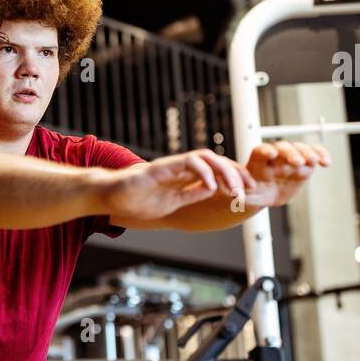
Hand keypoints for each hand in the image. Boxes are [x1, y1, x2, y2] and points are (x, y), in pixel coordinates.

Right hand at [102, 149, 254, 223]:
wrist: (110, 197)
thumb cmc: (137, 199)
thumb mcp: (173, 202)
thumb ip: (191, 194)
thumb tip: (213, 191)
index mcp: (184, 177)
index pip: (216, 170)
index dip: (235, 177)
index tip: (249, 190)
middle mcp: (180, 168)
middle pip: (216, 161)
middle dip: (236, 173)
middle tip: (250, 188)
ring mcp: (171, 166)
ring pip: (205, 158)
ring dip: (224, 171)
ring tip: (234, 188)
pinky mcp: (159, 169)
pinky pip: (185, 165)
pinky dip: (202, 173)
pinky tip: (211, 187)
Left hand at [244, 141, 329, 207]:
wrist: (267, 195)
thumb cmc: (253, 194)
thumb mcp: (245, 196)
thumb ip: (241, 195)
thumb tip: (236, 197)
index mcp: (258, 161)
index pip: (260, 151)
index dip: (265, 151)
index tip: (271, 154)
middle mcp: (275, 156)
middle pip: (283, 148)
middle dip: (290, 153)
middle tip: (297, 162)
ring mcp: (290, 158)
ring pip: (300, 149)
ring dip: (307, 153)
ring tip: (315, 162)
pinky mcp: (304, 163)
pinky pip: (314, 154)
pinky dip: (321, 154)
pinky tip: (326, 163)